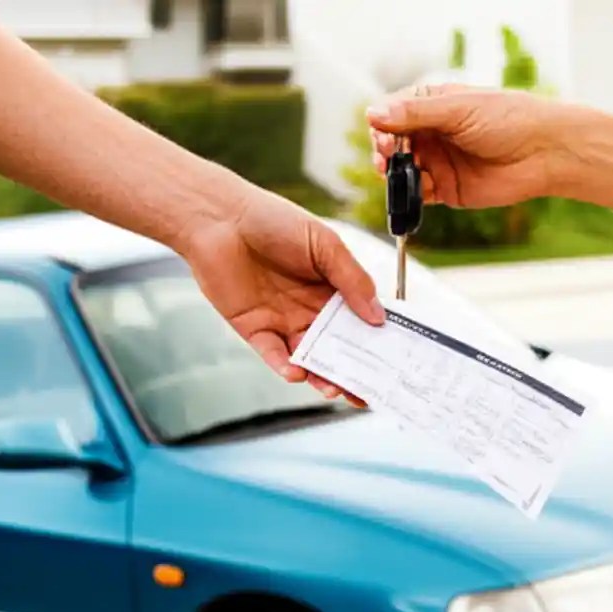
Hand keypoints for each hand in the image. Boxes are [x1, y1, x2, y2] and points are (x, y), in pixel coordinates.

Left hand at [182, 188, 383, 404]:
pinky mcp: (255, 328)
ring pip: (309, 357)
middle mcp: (311, 308)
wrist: (219, 218)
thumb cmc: (273, 220)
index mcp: (333, 287)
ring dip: (322, 376)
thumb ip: (353, 280)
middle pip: (338, 347)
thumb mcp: (326, 244)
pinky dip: (286, 367)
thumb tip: (378, 316)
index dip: (377, 341)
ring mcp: (284, 320)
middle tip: (367, 392)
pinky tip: (297, 373)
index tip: (393, 362)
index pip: (361, 321)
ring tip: (333, 389)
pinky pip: (273, 354)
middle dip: (353, 371)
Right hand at [366, 85, 563, 208]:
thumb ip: (415, 113)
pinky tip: (417, 191)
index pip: (391, 113)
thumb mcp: (458, 109)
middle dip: (385, 151)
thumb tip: (373, 113)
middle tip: (389, 156)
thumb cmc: (510, 119)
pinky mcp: (446, 188)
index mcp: (432, 105)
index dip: (383, 125)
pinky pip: (418, 194)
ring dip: (394, 174)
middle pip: (391, 143)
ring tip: (400, 174)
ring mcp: (438, 161)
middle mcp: (432, 133)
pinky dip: (411, 195)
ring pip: (400, 170)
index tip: (385, 136)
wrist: (544, 152)